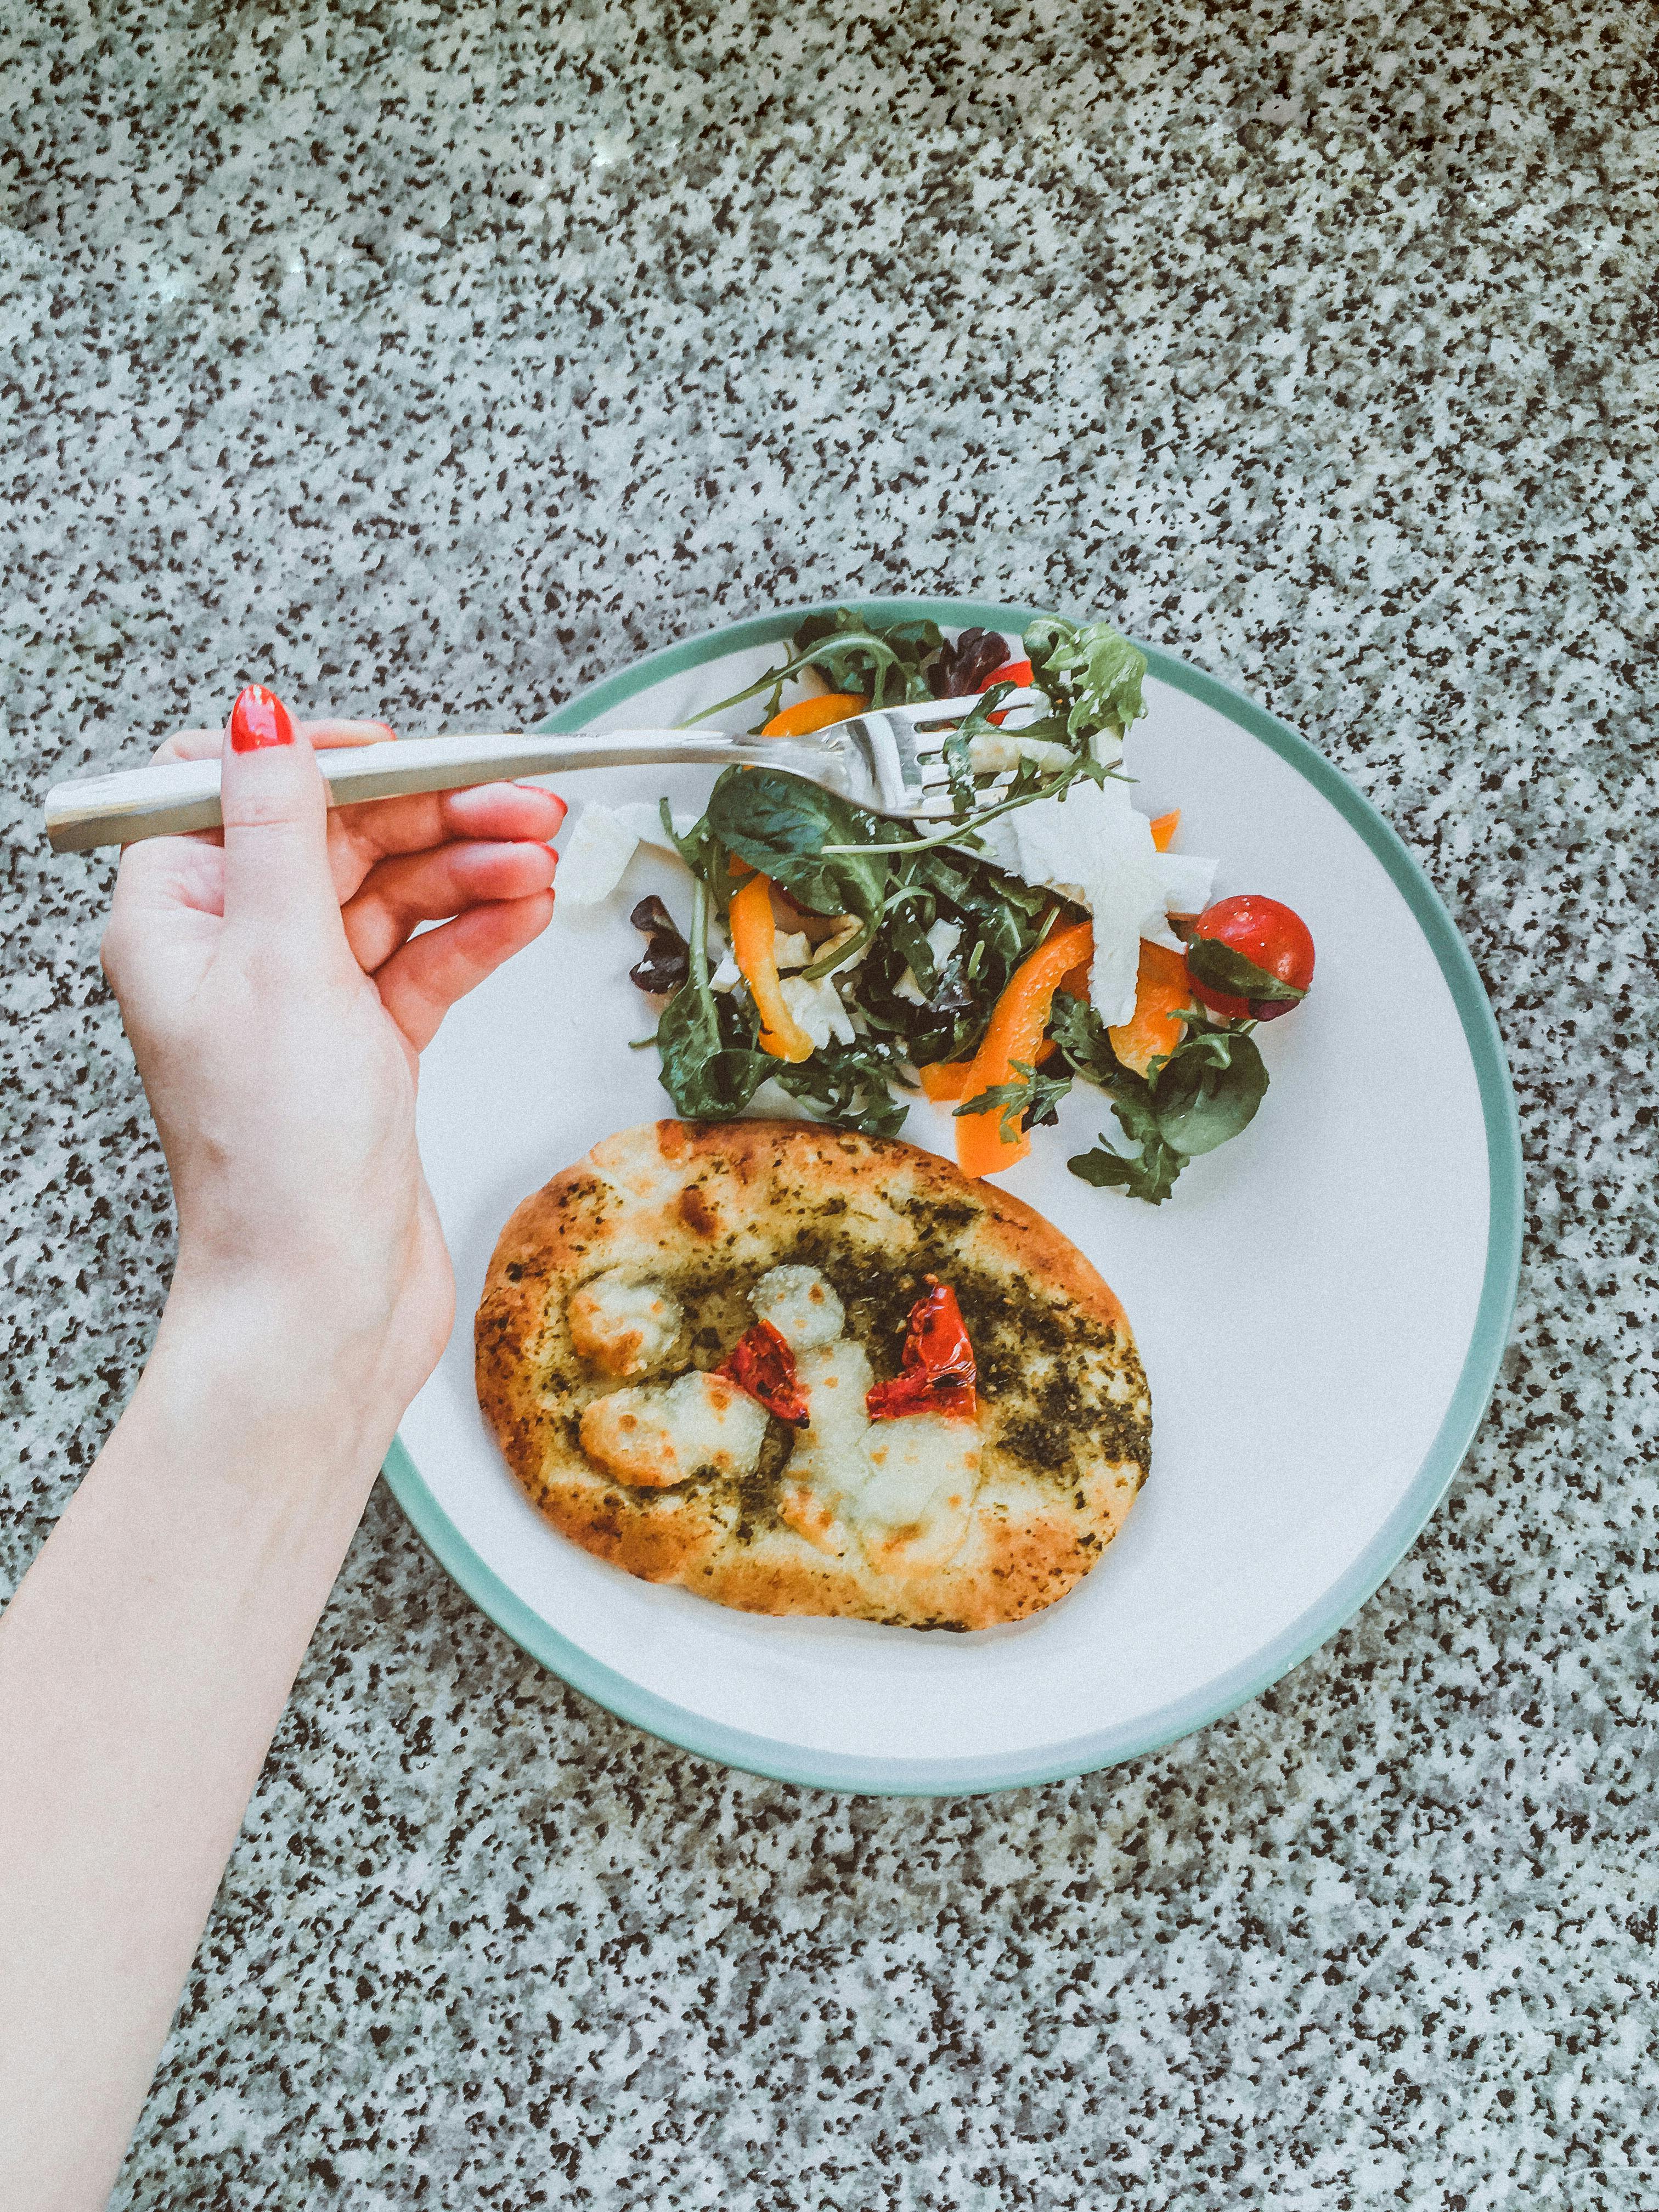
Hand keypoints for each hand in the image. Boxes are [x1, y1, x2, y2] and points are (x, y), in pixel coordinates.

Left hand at [99, 689, 564, 1433]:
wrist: (321, 1304)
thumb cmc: (278, 1162)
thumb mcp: (279, 962)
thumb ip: (277, 829)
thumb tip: (254, 718)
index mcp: (177, 922)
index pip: (242, 794)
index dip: (325, 760)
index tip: (407, 751)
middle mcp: (233, 956)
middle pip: (336, 840)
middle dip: (433, 815)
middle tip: (522, 802)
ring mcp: (302, 1005)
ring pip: (391, 899)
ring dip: (469, 871)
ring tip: (541, 858)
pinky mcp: (363, 1051)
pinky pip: (424, 963)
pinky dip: (475, 934)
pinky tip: (525, 912)